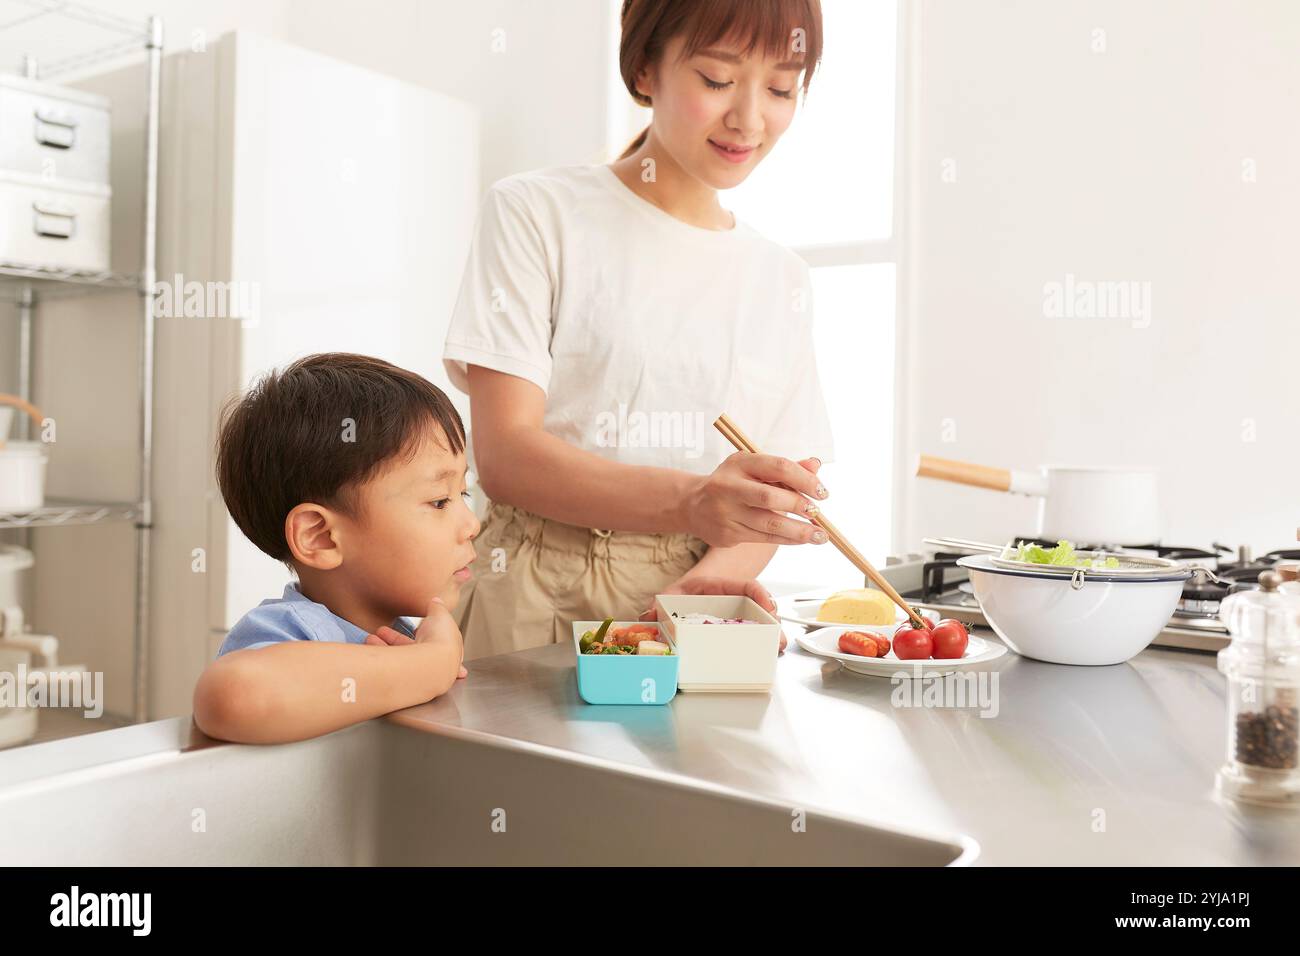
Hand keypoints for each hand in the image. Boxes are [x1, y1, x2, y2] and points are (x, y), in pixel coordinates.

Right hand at [365, 599, 467, 678]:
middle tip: (382, 631)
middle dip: (395, 639)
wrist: (430, 664)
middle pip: (412, 650)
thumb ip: (437, 608)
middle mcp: (434, 665)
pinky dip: (378, 655)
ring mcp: (418, 673)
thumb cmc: (440, 640)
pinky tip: (369, 646)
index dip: (424, 634)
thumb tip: (436, 601)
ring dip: (384, 647)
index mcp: (448, 650)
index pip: (436, 642)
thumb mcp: (440, 614)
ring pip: (398, 659)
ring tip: (370, 638)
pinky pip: (389, 665)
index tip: (414, 630)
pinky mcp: (404, 680)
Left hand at [640, 575, 788, 653]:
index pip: (746, 585)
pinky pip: (755, 631)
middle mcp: (734, 599)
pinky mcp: (738, 627)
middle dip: (772, 619)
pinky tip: (769, 650)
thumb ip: (660, 603)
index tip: (768, 606)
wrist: (685, 596)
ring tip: (777, 646)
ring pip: (762, 619)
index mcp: (720, 586)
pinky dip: (763, 640)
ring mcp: (739, 613)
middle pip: (761, 605)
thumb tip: (648, 614)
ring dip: (772, 632)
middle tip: (777, 635)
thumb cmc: (682, 593)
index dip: (760, 594)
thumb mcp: (671, 594)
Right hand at [681, 455, 826, 547]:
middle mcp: (729, 486)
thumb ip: (785, 469)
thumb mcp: (753, 468)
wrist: (693, 505)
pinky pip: (763, 539)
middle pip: (770, 497)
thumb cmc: (732, 483)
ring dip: (799, 531)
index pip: (778, 467)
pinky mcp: (727, 534)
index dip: (804, 479)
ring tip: (820, 536)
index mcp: (740, 463)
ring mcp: (726, 512)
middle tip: (818, 513)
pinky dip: (787, 540)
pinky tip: (801, 540)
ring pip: (769, 524)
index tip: (822, 492)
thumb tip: (815, 465)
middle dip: (799, 506)